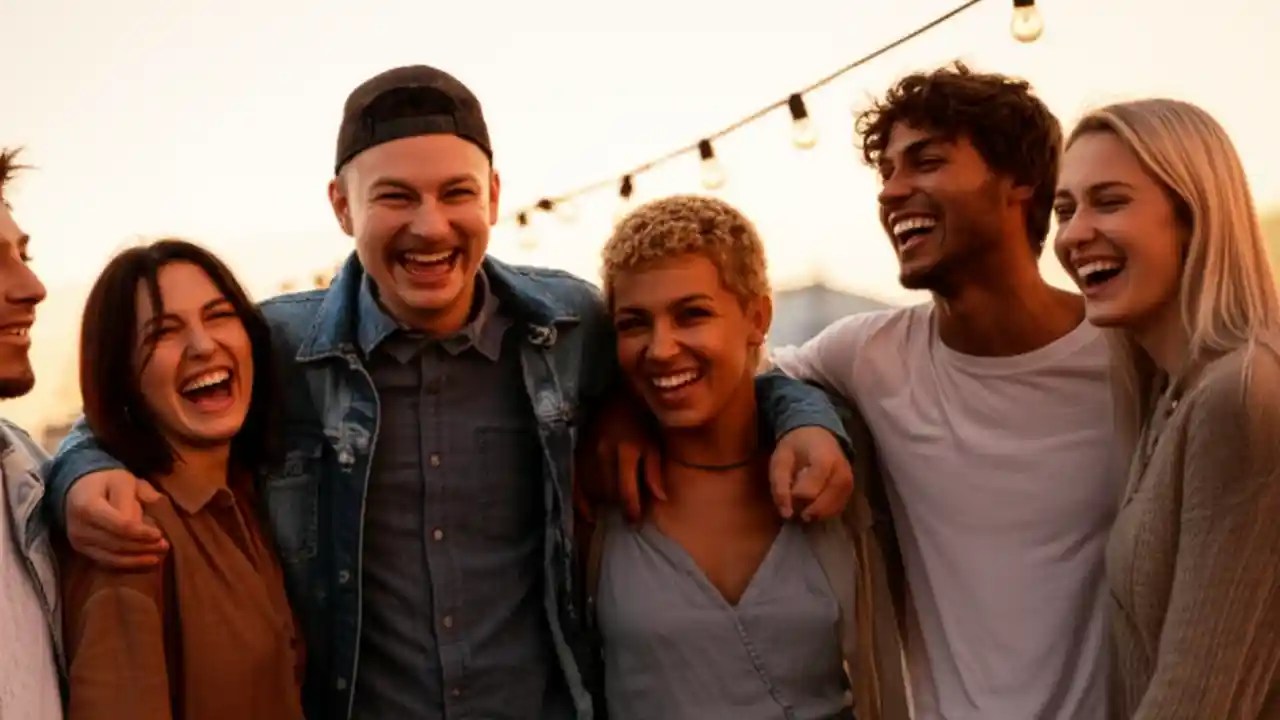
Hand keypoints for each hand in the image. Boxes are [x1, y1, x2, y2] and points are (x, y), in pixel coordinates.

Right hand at [66, 469, 168, 568]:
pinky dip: (126, 563)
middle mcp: (78, 527)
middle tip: (164, 546)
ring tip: (158, 556)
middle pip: (116, 543)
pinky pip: (106, 561)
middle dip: (142, 546)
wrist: (79, 488)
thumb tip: (141, 524)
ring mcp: (78, 541)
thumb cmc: (106, 481)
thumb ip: (131, 500)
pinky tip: (144, 560)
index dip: (140, 532)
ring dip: (137, 558)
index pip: (118, 525)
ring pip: (111, 556)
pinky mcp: (82, 550)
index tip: (159, 534)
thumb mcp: (122, 481)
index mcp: (87, 506)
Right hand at [580, 394, 664, 523]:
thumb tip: (660, 499)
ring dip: (603, 503)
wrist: (615, 391)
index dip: (631, 511)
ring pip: (592, 490)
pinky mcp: (575, 451)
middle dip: (618, 507)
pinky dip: (579, 501)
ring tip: (611, 510)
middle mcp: (603, 453)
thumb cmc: (640, 418)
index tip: (635, 522)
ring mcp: (585, 452)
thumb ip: (654, 470)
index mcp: (627, 450)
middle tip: (627, 516)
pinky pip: (573, 482)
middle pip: (609, 494)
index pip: (626, 491)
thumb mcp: (653, 442)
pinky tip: (588, 513)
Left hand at [768, 426, 853, 521]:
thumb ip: (780, 486)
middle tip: (794, 507)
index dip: (796, 497)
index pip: (810, 490)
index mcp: (824, 460)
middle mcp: (842, 473)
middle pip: (824, 503)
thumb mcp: (780, 460)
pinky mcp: (850, 491)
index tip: (788, 492)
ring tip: (802, 506)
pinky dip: (824, 513)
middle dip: (807, 510)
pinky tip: (813, 506)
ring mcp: (849, 483)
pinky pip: (837, 509)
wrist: (819, 436)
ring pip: (832, 510)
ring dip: (815, 513)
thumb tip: (786, 514)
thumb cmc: (796, 447)